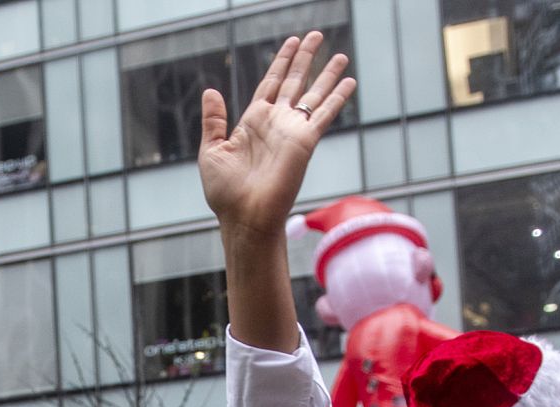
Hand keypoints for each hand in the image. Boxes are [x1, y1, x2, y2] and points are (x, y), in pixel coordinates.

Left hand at [198, 31, 355, 237]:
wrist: (244, 217)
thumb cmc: (225, 193)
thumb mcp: (212, 151)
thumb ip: (214, 120)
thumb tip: (210, 91)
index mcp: (253, 122)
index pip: (271, 83)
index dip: (281, 62)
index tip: (292, 43)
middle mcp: (276, 123)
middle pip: (294, 81)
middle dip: (305, 58)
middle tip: (316, 35)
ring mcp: (292, 131)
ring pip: (313, 94)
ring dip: (327, 74)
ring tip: (340, 55)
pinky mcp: (305, 142)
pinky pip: (323, 114)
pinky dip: (336, 97)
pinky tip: (348, 82)